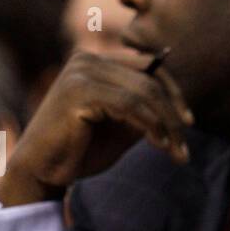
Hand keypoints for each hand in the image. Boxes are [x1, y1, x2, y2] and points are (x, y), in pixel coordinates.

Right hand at [0, 49, 194, 205]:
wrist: (42, 171)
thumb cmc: (80, 151)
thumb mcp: (121, 127)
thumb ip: (144, 111)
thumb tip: (178, 108)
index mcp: (96, 62)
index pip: (148, 66)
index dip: (173, 93)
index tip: (188, 123)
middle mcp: (87, 59)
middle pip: (150, 78)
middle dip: (173, 114)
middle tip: (183, 148)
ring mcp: (81, 72)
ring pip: (144, 92)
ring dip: (167, 125)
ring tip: (176, 153)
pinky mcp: (79, 91)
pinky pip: (130, 105)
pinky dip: (151, 125)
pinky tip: (160, 146)